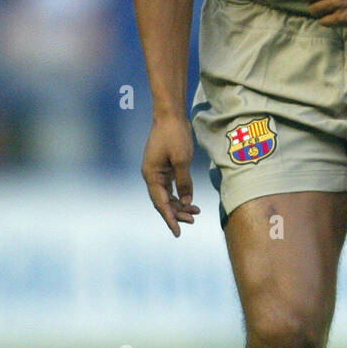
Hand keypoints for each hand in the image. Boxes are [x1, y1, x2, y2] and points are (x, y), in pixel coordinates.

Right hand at [141, 114, 199, 236]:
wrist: (170, 115)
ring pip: (167, 195)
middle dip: (177, 213)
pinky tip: (190, 201)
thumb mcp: (182, 160)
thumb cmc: (175, 135)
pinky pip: (170, 187)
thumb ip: (184, 182)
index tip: (178, 232)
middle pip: (163, 201)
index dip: (170, 218)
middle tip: (193, 220)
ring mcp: (156, 171)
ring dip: (180, 205)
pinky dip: (180, 194)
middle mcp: (151, 175)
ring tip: (196, 213)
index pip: (161, 203)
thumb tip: (187, 202)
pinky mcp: (163, 167)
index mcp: (151, 175)